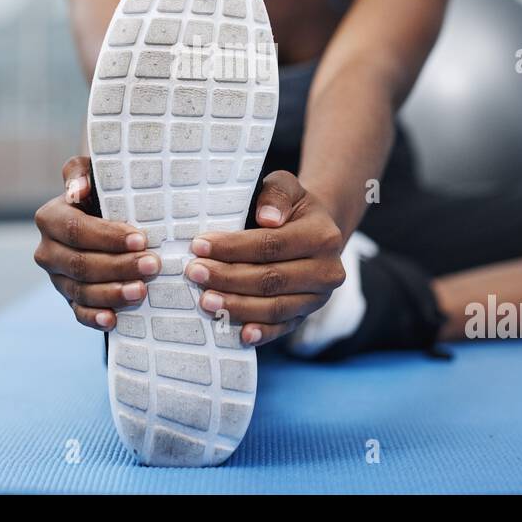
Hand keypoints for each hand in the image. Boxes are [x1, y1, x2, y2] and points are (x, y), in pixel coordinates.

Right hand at [33, 155, 161, 330]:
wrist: (105, 216)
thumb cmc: (104, 191)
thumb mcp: (94, 173)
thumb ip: (80, 173)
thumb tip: (77, 190)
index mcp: (50, 218)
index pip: (77, 230)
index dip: (108, 236)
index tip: (141, 239)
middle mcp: (47, 250)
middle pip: (81, 263)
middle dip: (119, 266)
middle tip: (153, 265)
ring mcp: (57, 278)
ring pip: (80, 291)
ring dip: (112, 293)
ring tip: (141, 291)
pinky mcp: (68, 299)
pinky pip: (78, 312)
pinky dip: (94, 318)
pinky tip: (113, 320)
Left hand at [185, 170, 346, 346]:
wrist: (315, 232)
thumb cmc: (290, 208)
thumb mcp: (286, 187)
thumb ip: (276, 194)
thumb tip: (267, 218)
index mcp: (323, 237)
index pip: (272, 244)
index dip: (233, 247)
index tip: (199, 246)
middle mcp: (327, 271)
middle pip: (271, 278)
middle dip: (228, 278)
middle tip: (194, 273)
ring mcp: (318, 298)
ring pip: (275, 307)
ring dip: (237, 306)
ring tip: (205, 300)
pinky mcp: (306, 315)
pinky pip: (283, 327)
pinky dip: (262, 333)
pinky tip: (240, 334)